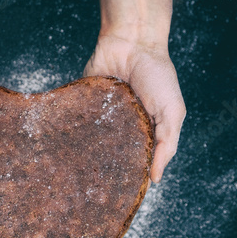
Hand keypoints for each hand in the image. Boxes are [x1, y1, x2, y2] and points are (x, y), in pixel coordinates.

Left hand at [84, 33, 185, 182]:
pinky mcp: (83, 104)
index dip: (131, 175)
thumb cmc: (157, 75)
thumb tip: (156, 178)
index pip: (137, 159)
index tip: (122, 194)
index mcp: (146, 129)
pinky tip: (65, 149)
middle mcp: (123, 125)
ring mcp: (101, 115)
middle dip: (104, 168)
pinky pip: (75, 122)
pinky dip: (71, 133)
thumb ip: (167, 143)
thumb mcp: (172, 112)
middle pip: (111, 153)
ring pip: (91, 142)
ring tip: (77, 173)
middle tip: (94, 188)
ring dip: (85, 154)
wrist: (131, 42)